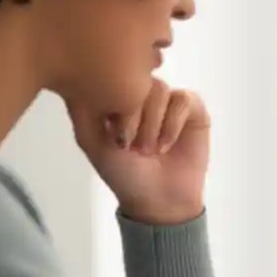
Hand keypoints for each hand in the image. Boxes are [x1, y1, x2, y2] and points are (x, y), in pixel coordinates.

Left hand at [67, 79, 209, 225]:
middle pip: (138, 80)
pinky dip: (173, 124)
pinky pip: (184, 100)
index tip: (112, 136)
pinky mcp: (193, 109)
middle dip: (133, 116)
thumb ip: (82, 107)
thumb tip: (83, 76)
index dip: (112, 104)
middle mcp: (143, 93)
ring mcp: (168, 100)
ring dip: (152, 123)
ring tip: (149, 149)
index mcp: (119, 96)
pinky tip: (166, 145)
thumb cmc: (123, 172)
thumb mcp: (91, 139)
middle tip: (131, 145)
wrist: (158, 199)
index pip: (113, 76)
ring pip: (160, 89)